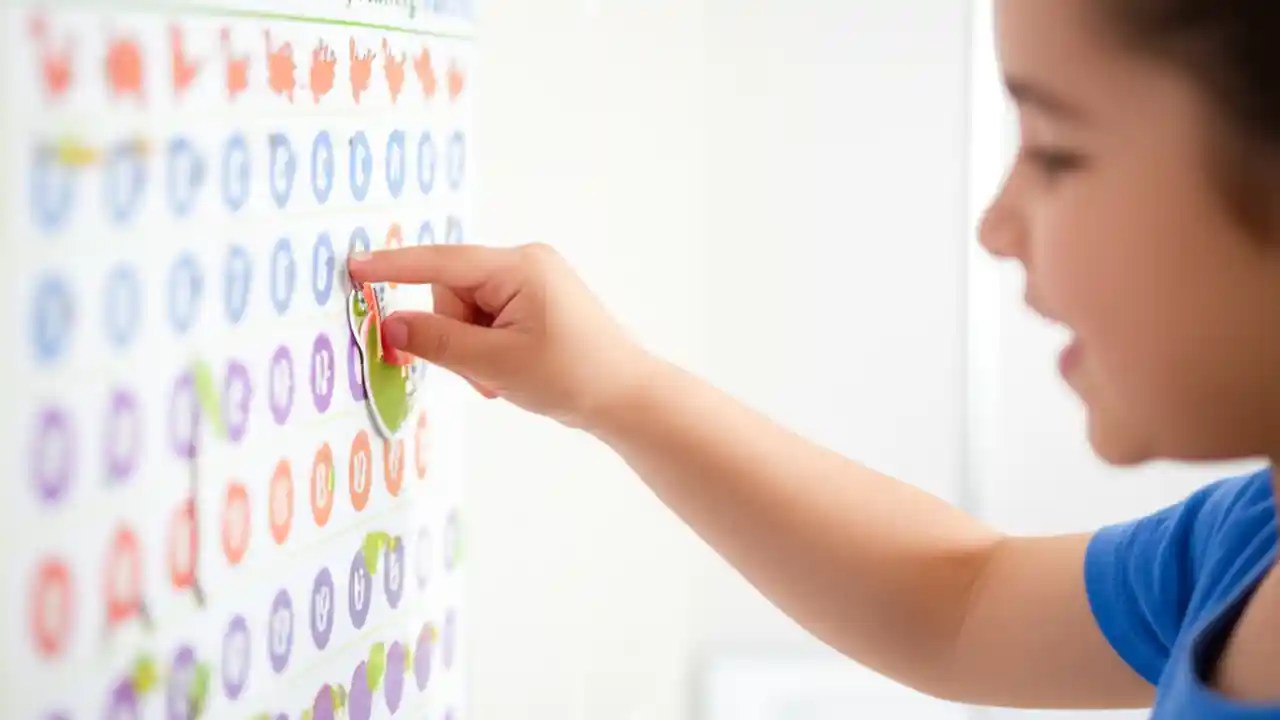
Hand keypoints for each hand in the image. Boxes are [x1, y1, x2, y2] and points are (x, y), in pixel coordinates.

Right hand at [348, 243, 655, 428]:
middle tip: (484, 375)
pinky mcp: (537, 303)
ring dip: (472, 350)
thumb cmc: (571, 376)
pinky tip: (512, 373)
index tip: (354, 267)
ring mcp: (533, 282)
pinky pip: (489, 319)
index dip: (393, 267)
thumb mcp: (495, 364)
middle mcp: (525, 264)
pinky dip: (488, 349)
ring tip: (503, 379)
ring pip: (467, 311)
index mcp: (518, 267)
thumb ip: (438, 342)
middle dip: (455, 336)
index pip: (441, 262)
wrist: (627, 396)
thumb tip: (391, 325)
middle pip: (452, 292)